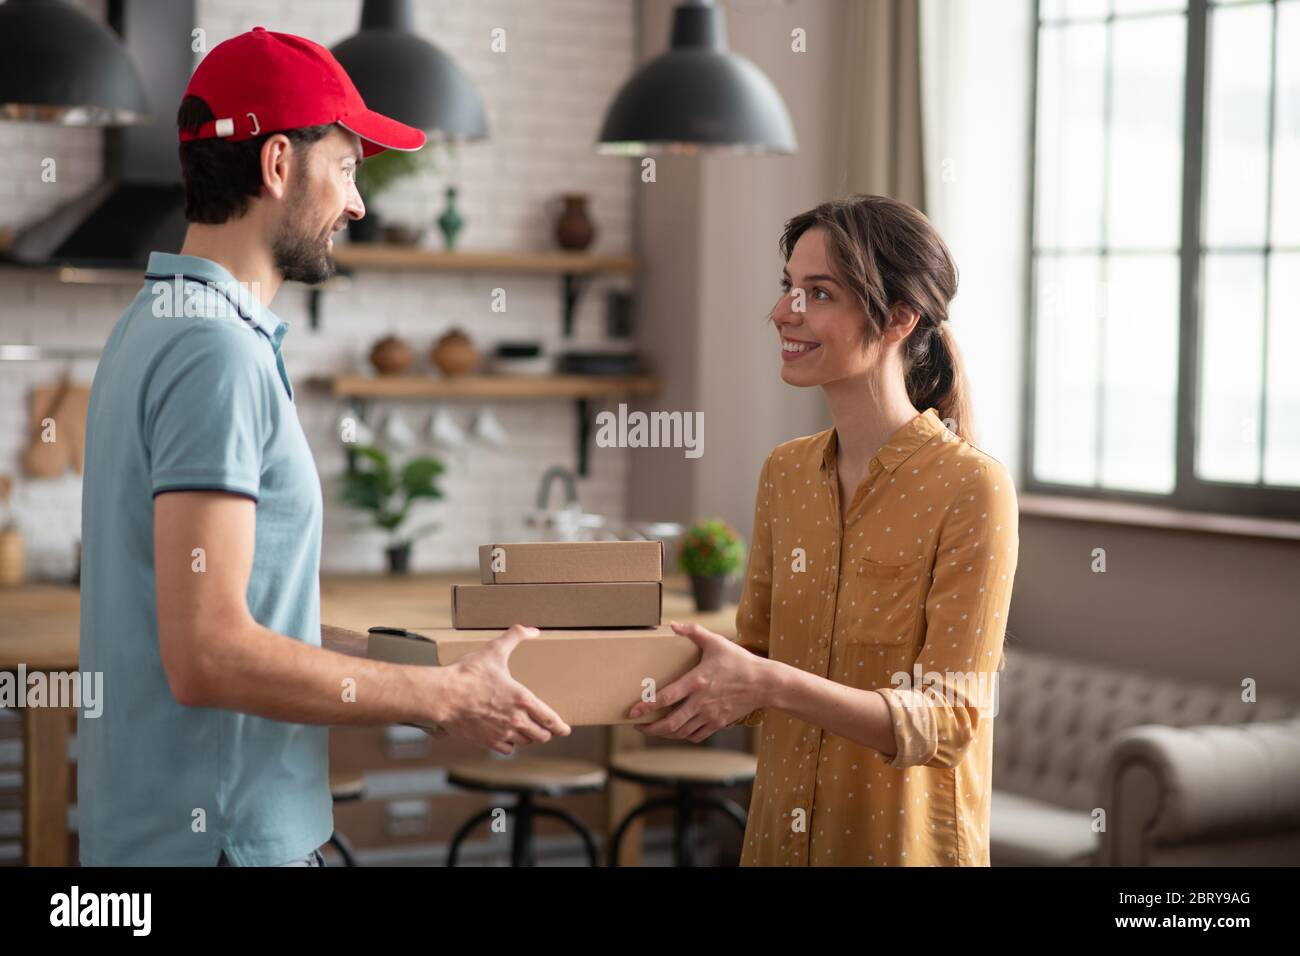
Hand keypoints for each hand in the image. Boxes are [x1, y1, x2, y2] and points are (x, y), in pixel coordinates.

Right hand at [435, 624, 570, 753]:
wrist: (442, 696)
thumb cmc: (467, 674)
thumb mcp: (494, 650)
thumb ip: (515, 636)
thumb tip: (533, 630)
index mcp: (522, 699)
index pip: (550, 719)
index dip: (561, 727)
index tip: (565, 730)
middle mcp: (515, 720)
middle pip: (540, 735)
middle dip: (545, 732)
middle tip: (546, 728)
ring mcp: (501, 733)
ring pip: (525, 742)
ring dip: (528, 738)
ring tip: (528, 731)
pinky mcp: (486, 741)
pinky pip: (507, 749)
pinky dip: (511, 745)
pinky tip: (509, 738)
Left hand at [628, 621, 769, 742]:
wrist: (764, 683)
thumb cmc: (739, 661)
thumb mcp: (716, 642)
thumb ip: (694, 632)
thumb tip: (672, 625)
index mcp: (697, 681)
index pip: (667, 697)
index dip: (647, 706)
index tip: (633, 712)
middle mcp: (701, 702)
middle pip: (671, 723)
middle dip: (651, 728)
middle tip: (638, 726)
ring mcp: (710, 715)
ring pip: (681, 732)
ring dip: (664, 734)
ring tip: (653, 729)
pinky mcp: (719, 723)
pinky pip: (696, 736)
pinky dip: (683, 736)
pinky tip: (677, 731)